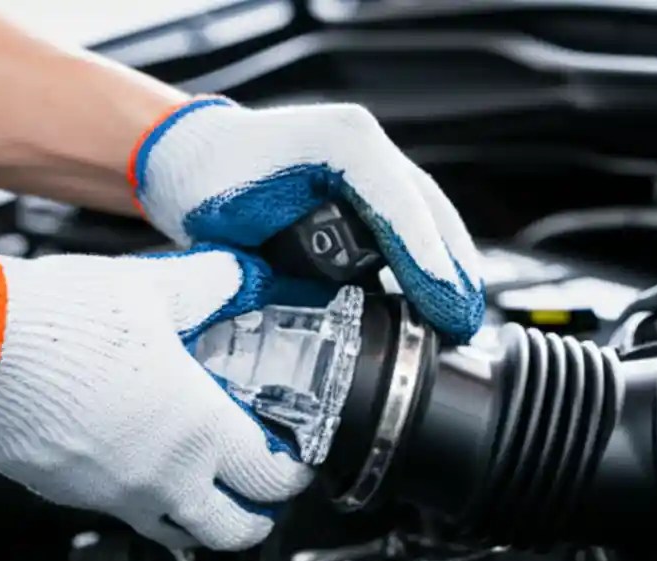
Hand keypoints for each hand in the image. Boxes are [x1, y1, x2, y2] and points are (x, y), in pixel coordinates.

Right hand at [0, 245, 311, 549]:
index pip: (271, 477)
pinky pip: (124, 514)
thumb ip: (211, 283)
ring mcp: (115, 494)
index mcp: (198, 429)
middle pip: (233, 531)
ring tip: (207, 487)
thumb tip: (243, 274)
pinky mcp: (72, 495)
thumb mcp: (153, 288)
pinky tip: (141, 462)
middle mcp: (164, 476)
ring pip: (178, 535)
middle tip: (260, 489)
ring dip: (202, 520)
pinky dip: (146, 502)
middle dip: (257, 515)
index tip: (294, 459)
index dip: (293, 472)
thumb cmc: (58, 320)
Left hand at [129, 97, 485, 341]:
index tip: (446, 306)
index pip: (402, 206)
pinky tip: (432, 294)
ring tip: (459, 315)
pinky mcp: (364, 181)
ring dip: (447, 265)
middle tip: (464, 323)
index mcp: (342, 142)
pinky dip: (424, 256)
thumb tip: (325, 323)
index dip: (428, 261)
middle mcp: (364, 144)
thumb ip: (282, 268)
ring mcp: (368, 160)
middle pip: (429, 211)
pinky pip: (407, 219)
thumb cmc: (206, 179)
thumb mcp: (237, 226)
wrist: (191, 155)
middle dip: (452, 270)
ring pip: (426, 215)